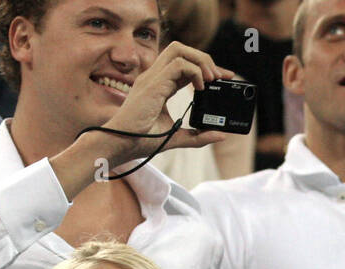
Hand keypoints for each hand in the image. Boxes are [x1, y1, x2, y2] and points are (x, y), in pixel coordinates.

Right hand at [91, 42, 233, 164]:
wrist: (121, 144)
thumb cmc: (140, 140)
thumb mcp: (176, 137)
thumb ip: (197, 136)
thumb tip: (220, 135)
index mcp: (159, 85)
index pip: (184, 64)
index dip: (204, 66)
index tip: (224, 77)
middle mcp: (155, 76)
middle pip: (181, 49)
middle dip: (204, 58)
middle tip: (219, 77)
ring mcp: (153, 78)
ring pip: (179, 49)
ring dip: (201, 61)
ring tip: (212, 79)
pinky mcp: (153, 84)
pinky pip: (178, 65)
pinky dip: (194, 72)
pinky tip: (200, 87)